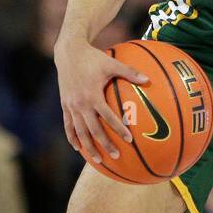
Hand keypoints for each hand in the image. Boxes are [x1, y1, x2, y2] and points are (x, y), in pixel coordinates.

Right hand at [56, 38, 148, 164]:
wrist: (68, 53)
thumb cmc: (94, 58)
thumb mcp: (112, 63)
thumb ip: (130, 72)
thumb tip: (148, 79)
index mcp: (92, 95)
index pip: (107, 117)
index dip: (118, 129)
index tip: (129, 140)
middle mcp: (79, 103)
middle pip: (92, 130)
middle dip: (103, 144)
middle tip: (115, 156)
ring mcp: (70, 106)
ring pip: (79, 131)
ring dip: (88, 146)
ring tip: (97, 160)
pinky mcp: (64, 105)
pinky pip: (68, 125)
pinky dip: (72, 137)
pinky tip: (78, 147)